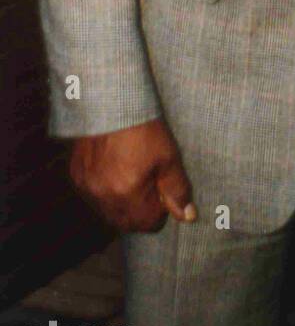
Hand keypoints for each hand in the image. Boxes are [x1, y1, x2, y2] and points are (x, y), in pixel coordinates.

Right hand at [69, 117, 196, 232]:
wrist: (112, 101)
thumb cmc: (144, 128)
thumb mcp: (168, 156)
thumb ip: (177, 189)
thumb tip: (187, 216)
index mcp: (127, 195)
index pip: (148, 224)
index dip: (161, 208)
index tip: (164, 188)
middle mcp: (102, 197)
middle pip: (126, 222)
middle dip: (142, 209)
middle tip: (151, 181)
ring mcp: (86, 187)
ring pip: (108, 211)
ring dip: (123, 202)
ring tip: (133, 173)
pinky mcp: (76, 175)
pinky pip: (93, 195)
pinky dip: (105, 190)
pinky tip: (115, 168)